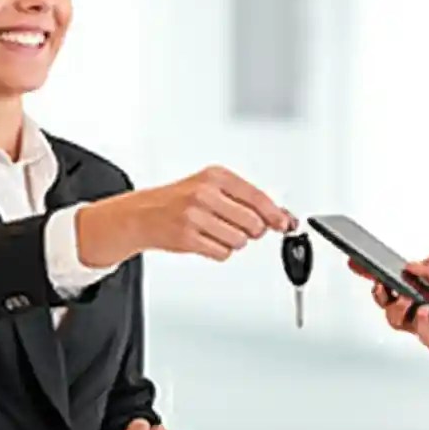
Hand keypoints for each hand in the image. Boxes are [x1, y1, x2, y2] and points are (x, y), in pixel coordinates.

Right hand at [78, 165, 295, 266]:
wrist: (143, 213)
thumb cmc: (181, 199)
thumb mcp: (212, 187)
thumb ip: (247, 200)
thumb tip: (282, 216)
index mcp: (215, 176)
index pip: (257, 197)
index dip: (275, 214)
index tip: (284, 223)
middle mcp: (205, 193)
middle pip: (253, 223)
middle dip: (252, 230)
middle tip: (239, 226)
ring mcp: (194, 216)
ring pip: (239, 241)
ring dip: (234, 241)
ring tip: (216, 231)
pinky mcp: (187, 238)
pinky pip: (222, 253)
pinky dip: (220, 250)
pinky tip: (206, 240)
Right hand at [350, 255, 428, 381]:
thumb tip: (415, 266)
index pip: (401, 275)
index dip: (377, 268)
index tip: (358, 260)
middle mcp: (427, 303)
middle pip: (389, 296)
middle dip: (378, 287)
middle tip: (378, 281)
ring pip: (394, 316)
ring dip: (393, 305)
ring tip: (404, 298)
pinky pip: (417, 329)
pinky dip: (418, 318)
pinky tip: (427, 311)